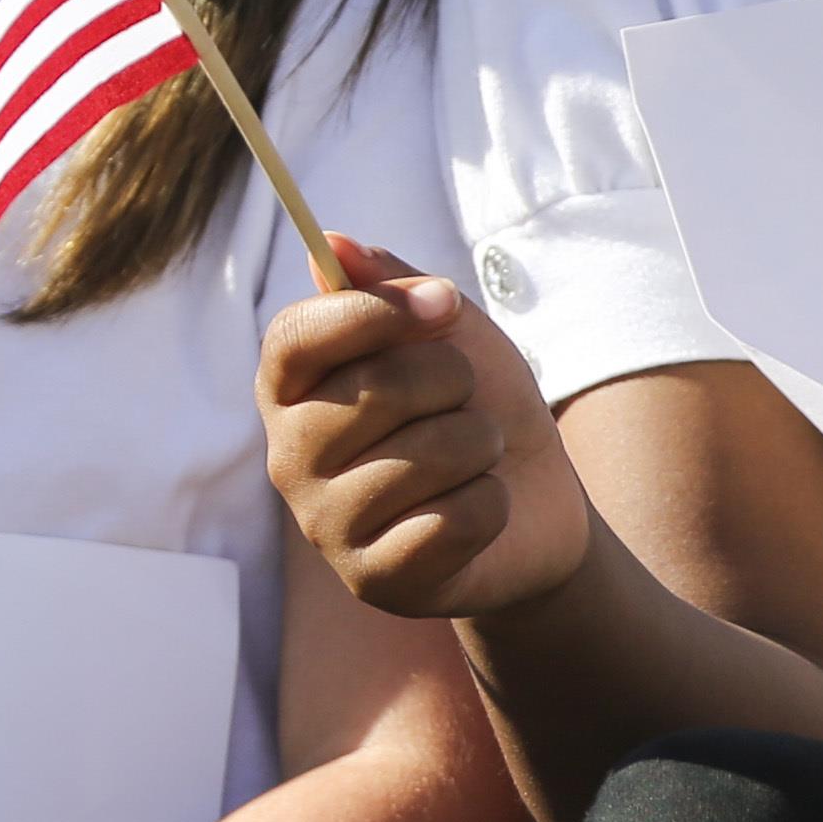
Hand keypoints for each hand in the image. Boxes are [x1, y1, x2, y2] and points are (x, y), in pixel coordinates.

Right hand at [260, 241, 592, 621]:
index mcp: (291, 390)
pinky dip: (491, 506)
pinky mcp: (372, 580)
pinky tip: (479, 513)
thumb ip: (389, 286)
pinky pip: (451, 522)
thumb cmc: (475, 406)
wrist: (533, 503)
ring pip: (425, 457)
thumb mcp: (447, 332)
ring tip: (477, 457)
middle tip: (466, 399)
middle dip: (453, 382)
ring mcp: (324, 524)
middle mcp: (289, 457)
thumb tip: (331, 241)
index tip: (443, 303)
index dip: (373, 314)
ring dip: (481, 446)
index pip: (295, 339)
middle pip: (371, 393)